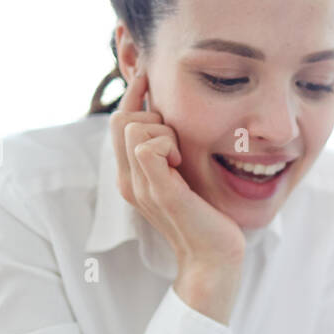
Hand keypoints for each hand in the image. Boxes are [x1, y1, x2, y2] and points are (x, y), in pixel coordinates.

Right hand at [109, 71, 245, 322]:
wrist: (214, 258)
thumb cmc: (206, 217)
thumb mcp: (183, 177)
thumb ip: (170, 152)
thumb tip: (171, 116)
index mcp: (132, 176)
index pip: (118, 122)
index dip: (134, 94)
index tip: (150, 75)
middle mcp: (129, 180)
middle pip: (122, 118)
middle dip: (152, 114)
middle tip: (179, 141)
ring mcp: (141, 186)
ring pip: (133, 126)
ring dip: (163, 130)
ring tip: (181, 157)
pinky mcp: (159, 191)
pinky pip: (147, 146)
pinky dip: (167, 144)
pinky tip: (181, 163)